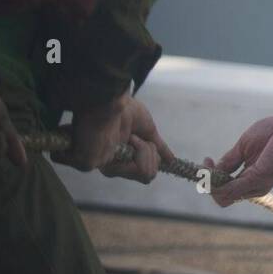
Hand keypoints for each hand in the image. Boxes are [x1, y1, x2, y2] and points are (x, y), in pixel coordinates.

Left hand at [53, 93, 172, 182]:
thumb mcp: (147, 129)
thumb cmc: (127, 110)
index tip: (139, 137)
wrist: (113, 98)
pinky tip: (128, 139)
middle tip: (134, 136)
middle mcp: (114, 166)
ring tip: (130, 136)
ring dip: (145, 150)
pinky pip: (140, 170)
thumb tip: (171, 160)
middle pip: (148, 175)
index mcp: (122, 158)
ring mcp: (107, 168)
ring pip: (146, 173)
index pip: (146, 173)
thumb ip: (157, 147)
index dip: (150, 155)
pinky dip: (141, 150)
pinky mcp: (101, 167)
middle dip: (149, 152)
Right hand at [209, 107, 272, 207]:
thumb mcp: (244, 146)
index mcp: (251, 179)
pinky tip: (213, 166)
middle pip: (222, 198)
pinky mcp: (257, 178)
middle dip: (208, 182)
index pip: (226, 190)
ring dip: (210, 182)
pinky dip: (216, 180)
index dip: (211, 178)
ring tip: (209, 164)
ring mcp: (256, 185)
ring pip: (223, 197)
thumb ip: (229, 160)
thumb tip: (213, 172)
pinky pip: (229, 189)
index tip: (207, 160)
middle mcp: (253, 187)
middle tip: (207, 162)